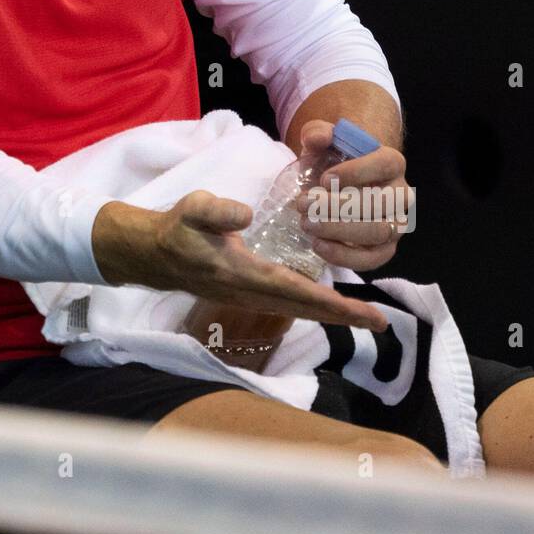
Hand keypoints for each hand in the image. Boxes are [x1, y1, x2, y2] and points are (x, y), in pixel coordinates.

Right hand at [92, 190, 388, 332]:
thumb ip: (216, 210)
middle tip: (381, 323)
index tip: (366, 313)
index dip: (334, 304)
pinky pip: (288, 303)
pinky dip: (312, 305)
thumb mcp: (191, 210)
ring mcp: (249, 296)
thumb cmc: (175, 230)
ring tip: (363, 316)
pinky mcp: (247, 293)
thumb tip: (247, 214)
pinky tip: (325, 301)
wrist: (152, 254)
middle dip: (344, 316)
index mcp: (243, 274)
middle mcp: (251, 291)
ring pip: (299, 309)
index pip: (298, 292)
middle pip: (306, 308)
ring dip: (331, 313)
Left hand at [295, 119, 413, 272]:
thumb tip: (318, 138)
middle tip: (304, 205)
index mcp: (391, 162)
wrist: (339, 186)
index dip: (356, 172)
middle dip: (338, 206)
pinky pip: (373, 259)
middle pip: (381, 203)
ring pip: (380, 232)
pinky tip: (318, 245)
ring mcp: (397, 224)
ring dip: (340, 231)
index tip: (323, 179)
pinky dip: (345, 256)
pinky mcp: (385, 249)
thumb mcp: (322, 142)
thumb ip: (317, 133)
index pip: (384, 165)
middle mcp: (401, 194)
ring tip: (307, 224)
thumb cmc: (333, 162)